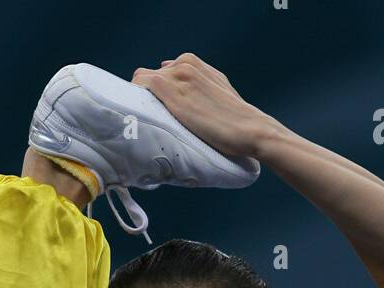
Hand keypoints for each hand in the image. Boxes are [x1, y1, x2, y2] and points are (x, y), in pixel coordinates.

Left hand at [131, 52, 266, 160]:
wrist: (248, 128)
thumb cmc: (234, 117)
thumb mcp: (216, 89)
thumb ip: (197, 80)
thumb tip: (170, 71)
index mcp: (192, 63)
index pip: (160, 72)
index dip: (155, 93)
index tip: (157, 113)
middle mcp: (182, 65)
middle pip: (147, 76)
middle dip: (145, 98)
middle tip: (150, 122)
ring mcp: (176, 77)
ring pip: (140, 80)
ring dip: (139, 101)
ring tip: (146, 124)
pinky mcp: (172, 91)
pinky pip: (140, 87)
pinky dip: (136, 101)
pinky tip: (142, 120)